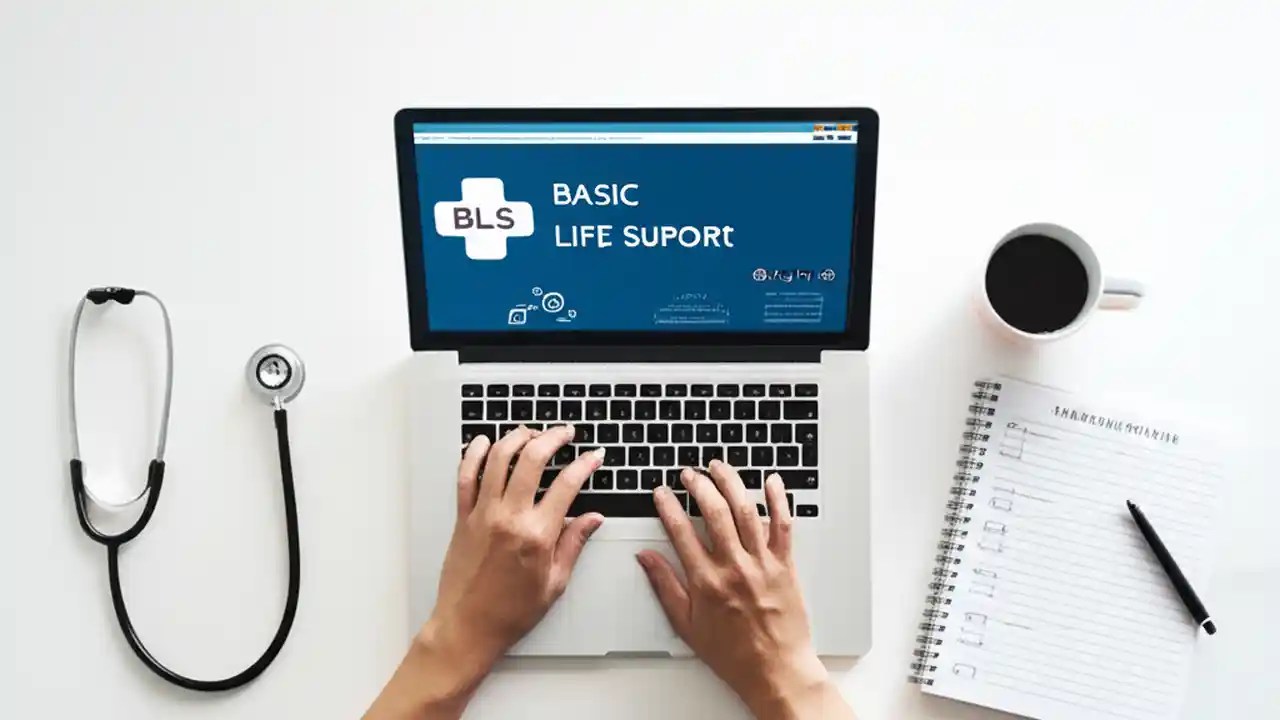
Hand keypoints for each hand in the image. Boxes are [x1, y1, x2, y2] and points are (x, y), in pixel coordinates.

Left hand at [365, 425, 603, 718]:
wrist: (467, 627)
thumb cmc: (509, 612)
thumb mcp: (554, 582)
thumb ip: (573, 544)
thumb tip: (593, 519)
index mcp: (537, 535)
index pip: (567, 485)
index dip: (584, 464)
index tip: (593, 456)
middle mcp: (509, 518)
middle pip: (532, 459)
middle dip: (553, 438)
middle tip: (565, 433)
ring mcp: (482, 514)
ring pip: (498, 458)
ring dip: (517, 437)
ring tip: (531, 433)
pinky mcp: (462, 518)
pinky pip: (466, 476)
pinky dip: (475, 454)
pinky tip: (485, 442)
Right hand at [638, 462, 855, 719]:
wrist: (774, 670)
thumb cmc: (732, 653)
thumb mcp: (686, 624)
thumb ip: (665, 586)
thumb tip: (645, 557)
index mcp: (706, 581)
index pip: (681, 531)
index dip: (668, 506)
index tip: (661, 492)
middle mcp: (734, 567)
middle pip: (715, 511)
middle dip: (699, 485)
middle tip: (689, 473)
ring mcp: (762, 563)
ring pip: (746, 511)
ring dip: (731, 483)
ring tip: (719, 467)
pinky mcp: (785, 565)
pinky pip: (783, 526)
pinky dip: (778, 500)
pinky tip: (772, 482)